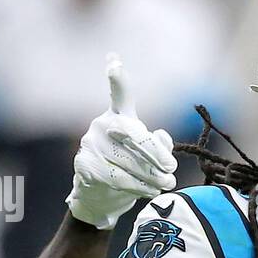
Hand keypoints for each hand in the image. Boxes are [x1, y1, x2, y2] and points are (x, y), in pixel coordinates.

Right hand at [66, 54, 176, 229]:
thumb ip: (160, 144)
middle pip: (134, 135)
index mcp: (120, 116)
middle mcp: (103, 124)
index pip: (121, 95)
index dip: (118, 79)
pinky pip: (117, 177)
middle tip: (171, 170)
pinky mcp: (85, 164)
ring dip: (152, 176)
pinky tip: (151, 191)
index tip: (114, 61)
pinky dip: (138, 186)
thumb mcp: (149, 154)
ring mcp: (91, 143)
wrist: (101, 196)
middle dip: (156, 155)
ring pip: (128, 160)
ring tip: (166, 184)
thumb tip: (161, 135)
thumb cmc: (130, 169)